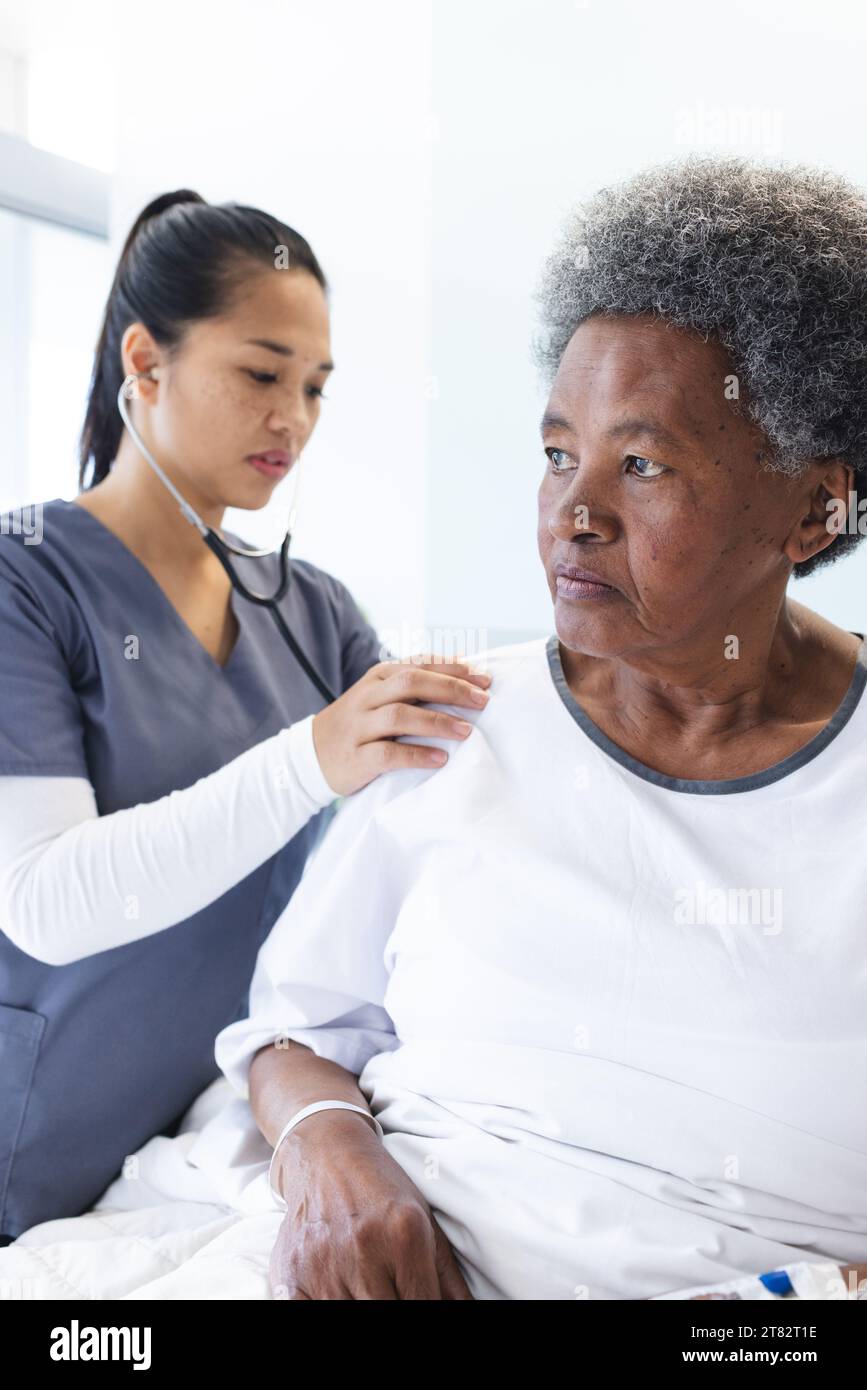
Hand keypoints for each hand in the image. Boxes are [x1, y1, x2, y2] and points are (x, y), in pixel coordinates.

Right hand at [268, 1110, 473, 1299]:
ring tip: (367, 1285)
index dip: (427, 1312)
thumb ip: (448, 1279)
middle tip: (391, 1288)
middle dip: (394, 1306)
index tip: (417, 1299)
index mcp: (404, 1234)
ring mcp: (324, 1262)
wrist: (326, 1153)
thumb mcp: (425, 1223)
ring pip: (350, 1318)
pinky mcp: (291, 1273)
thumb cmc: (382, 1190)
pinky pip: (306, 1315)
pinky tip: (338, 1293)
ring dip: (361, 1306)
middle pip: (386, 1314)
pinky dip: (325, 1308)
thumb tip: (470, 1311)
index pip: (423, 1306)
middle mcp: (364, 1247)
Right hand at [312, 654, 491, 795]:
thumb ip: (412, 688)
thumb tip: (465, 681)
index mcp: (377, 677)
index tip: (484, 679)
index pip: (419, 664)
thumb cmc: (358, 726)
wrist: (310, 757)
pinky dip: (417, 754)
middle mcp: (367, 696)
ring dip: (437, 722)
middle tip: (483, 701)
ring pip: (400, 715)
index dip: (454, 669)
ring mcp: (359, 726)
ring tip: (467, 731)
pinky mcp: (356, 757)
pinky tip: (440, 758)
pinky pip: (388, 753)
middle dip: (451, 689)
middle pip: (412, 683)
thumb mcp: (379, 697)